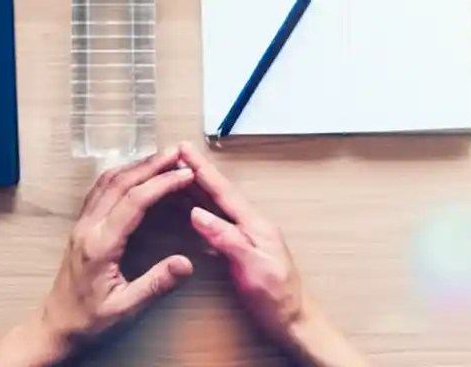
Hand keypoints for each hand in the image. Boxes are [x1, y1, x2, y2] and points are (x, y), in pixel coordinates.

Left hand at [0, 149, 196, 365]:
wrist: (56, 326)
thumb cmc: (88, 320)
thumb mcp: (125, 308)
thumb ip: (156, 284)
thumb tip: (186, 263)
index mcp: (100, 245)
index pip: (134, 202)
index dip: (162, 184)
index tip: (186, 174)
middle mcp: (88, 228)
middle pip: (120, 182)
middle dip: (151, 164)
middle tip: (178, 152)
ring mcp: (82, 224)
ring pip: (108, 181)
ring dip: (136, 165)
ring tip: (163, 157)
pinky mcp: (82, 226)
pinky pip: (100, 190)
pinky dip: (122, 174)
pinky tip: (136, 172)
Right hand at [179, 143, 369, 366]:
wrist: (294, 321)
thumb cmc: (278, 299)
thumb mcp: (252, 268)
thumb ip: (227, 239)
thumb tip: (198, 213)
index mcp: (256, 225)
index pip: (224, 192)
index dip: (202, 171)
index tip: (185, 151)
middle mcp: (252, 226)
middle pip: (220, 193)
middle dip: (197, 172)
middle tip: (176, 153)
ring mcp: (248, 237)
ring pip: (218, 206)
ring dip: (198, 188)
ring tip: (178, 172)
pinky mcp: (243, 249)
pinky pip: (218, 222)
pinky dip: (203, 210)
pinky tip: (192, 208)